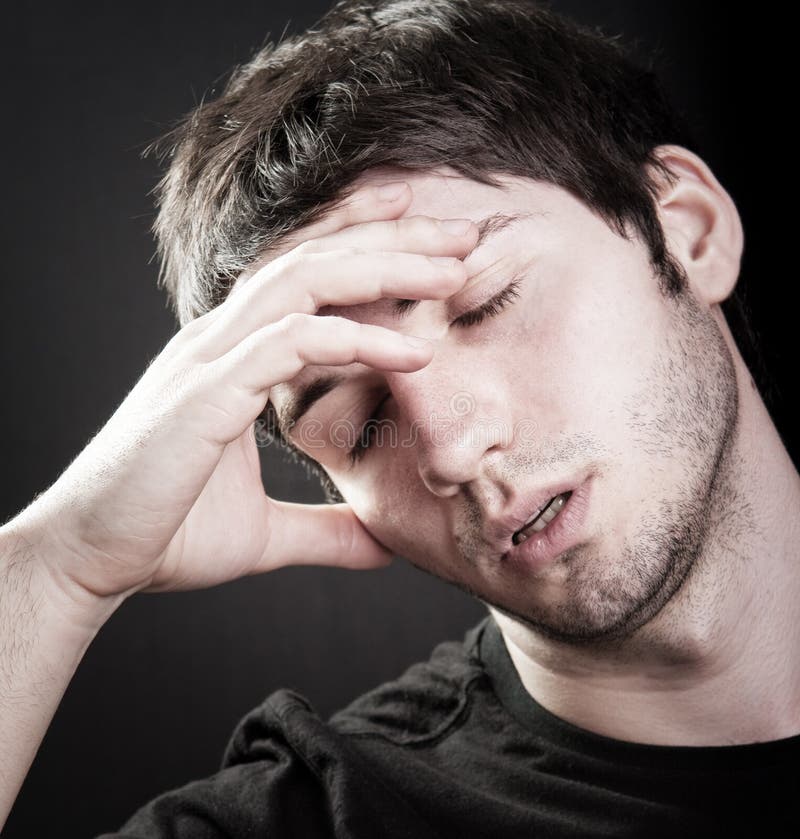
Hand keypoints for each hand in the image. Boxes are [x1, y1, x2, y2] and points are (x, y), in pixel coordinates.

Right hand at [14, 181, 476, 607]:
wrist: (89, 563)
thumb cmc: (165, 535)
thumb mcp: (268, 533)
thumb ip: (328, 529)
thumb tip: (384, 542)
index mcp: (230, 355)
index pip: (304, 273)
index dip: (365, 241)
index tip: (429, 235)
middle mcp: (220, 341)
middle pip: (314, 258)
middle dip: (392, 236)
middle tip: (462, 230)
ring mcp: (209, 360)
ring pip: (303, 281)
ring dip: (382, 267)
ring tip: (453, 269)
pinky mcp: (206, 395)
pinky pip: (290, 344)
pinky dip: (355, 340)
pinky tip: (414, 353)